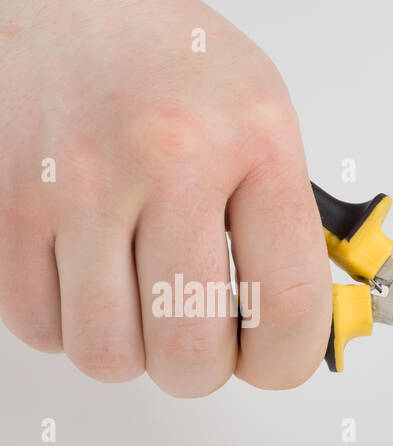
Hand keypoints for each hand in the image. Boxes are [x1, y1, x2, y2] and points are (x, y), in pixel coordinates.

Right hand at [0, 0, 330, 394]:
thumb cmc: (171, 66)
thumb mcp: (263, 123)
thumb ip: (287, 227)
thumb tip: (300, 329)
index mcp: (255, 141)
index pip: (289, 305)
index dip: (285, 361)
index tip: (274, 360)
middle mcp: (167, 159)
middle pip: (190, 353)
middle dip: (200, 369)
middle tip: (200, 338)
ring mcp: (77, 183)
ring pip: (108, 355)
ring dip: (129, 349)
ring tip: (139, 297)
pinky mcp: (6, 201)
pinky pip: (38, 325)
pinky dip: (64, 321)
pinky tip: (84, 271)